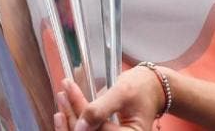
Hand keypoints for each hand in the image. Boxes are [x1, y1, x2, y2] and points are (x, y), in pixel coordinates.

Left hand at [53, 66, 167, 130]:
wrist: (152, 87)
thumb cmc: (141, 87)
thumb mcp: (122, 92)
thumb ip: (100, 109)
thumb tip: (79, 128)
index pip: (98, 130)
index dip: (80, 114)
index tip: (67, 94)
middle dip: (72, 117)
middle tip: (62, 95)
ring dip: (70, 119)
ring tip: (62, 97)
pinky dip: (76, 120)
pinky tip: (66, 107)